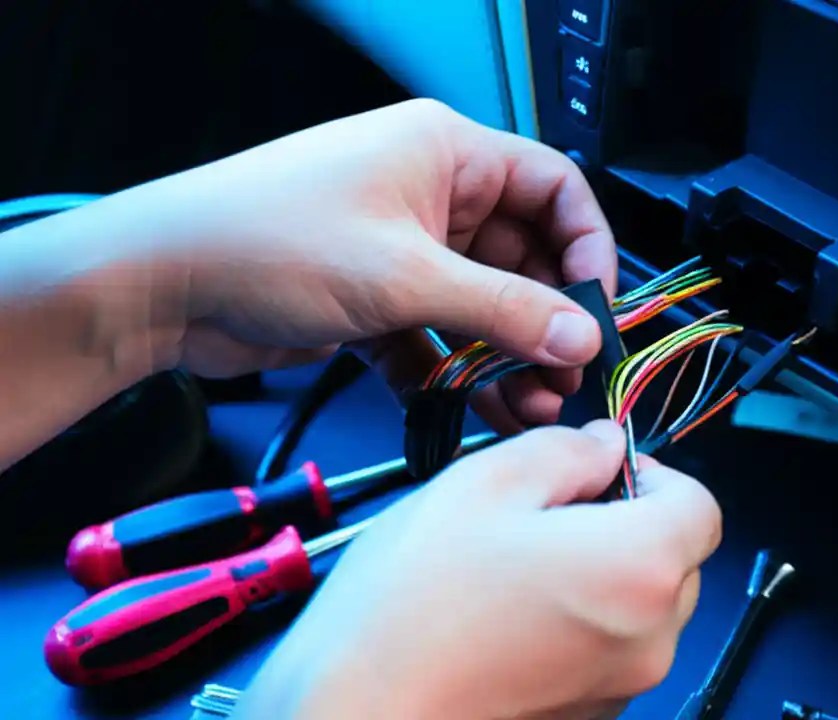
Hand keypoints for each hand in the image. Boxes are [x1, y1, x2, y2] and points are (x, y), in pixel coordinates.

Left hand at [37, 99, 616, 430]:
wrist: (160, 284)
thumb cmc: (262, 238)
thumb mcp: (406, 277)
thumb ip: (504, 311)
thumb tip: (579, 332)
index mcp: (445, 153)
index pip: (553, 187)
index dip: (585, 246)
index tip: (597, 306)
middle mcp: (429, 195)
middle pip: (523, 256)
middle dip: (547, 319)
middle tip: (566, 374)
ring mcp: (401, 250)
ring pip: (482, 305)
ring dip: (507, 356)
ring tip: (528, 404)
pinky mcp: (374, 299)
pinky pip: (438, 336)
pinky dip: (457, 372)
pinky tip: (474, 408)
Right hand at [232, 422, 722, 719]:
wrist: (351, 715)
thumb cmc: (407, 614)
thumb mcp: (483, 483)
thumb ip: (565, 450)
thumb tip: (602, 446)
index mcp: (637, 569)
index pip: (702, 505)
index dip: (652, 473)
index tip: (601, 468)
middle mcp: (646, 639)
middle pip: (674, 558)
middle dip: (623, 523)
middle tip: (543, 513)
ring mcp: (617, 688)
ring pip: (637, 608)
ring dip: (595, 576)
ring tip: (510, 569)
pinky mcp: (584, 717)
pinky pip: (602, 653)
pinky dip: (572, 626)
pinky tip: (503, 617)